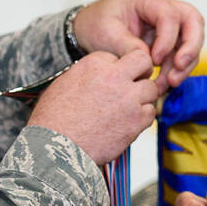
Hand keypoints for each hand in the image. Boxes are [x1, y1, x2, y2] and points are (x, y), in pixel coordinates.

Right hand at [26, 49, 158, 164]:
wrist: (57, 148)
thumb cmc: (54, 120)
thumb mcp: (64, 84)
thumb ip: (86, 75)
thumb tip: (98, 77)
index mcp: (95, 64)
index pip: (116, 57)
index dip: (115, 70)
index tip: (109, 83)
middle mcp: (115, 77)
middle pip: (142, 61)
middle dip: (141, 71)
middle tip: (135, 83)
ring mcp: (129, 98)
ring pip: (151, 88)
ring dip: (142, 97)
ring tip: (128, 109)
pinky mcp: (136, 120)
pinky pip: (151, 112)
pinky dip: (143, 117)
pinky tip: (129, 123)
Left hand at [71, 0, 203, 96]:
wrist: (90, 30)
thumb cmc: (96, 24)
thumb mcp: (106, 34)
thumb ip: (126, 45)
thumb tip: (147, 61)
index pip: (170, 15)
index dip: (167, 39)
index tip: (154, 59)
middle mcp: (163, 9)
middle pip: (193, 22)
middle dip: (190, 47)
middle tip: (178, 68)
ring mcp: (169, 26)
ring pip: (191, 41)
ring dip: (184, 64)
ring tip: (168, 83)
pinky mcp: (168, 42)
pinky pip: (181, 55)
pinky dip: (177, 70)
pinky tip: (164, 84)